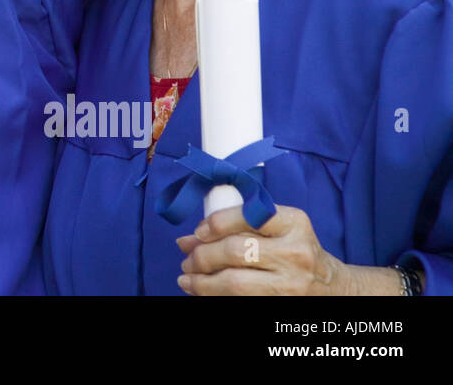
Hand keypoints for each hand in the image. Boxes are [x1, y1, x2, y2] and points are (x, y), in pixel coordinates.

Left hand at [175, 204, 401, 294]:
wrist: (335, 288)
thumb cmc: (297, 252)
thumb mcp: (279, 229)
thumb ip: (238, 227)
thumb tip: (187, 240)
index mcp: (294, 223)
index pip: (249, 216)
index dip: (216, 223)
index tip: (199, 232)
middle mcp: (296, 253)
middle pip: (236, 251)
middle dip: (202, 256)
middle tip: (187, 259)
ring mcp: (292, 284)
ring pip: (234, 283)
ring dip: (202, 281)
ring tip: (187, 278)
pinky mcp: (282, 305)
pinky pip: (239, 300)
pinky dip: (214, 295)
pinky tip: (203, 291)